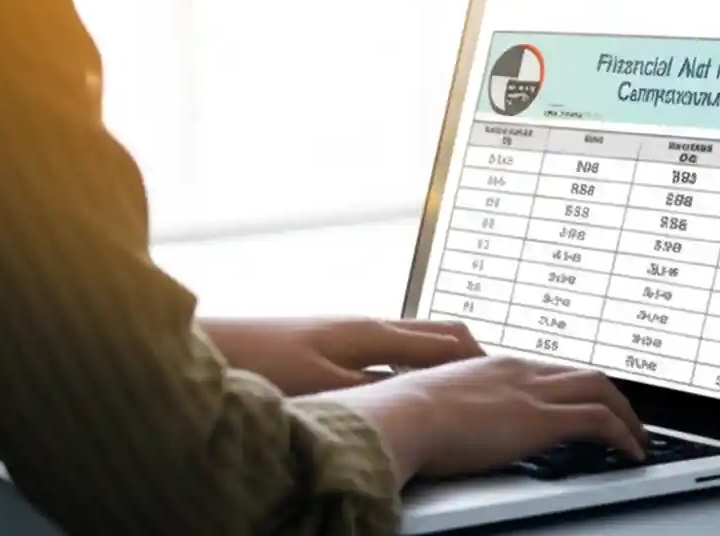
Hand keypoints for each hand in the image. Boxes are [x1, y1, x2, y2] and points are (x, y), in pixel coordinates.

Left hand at [199, 317, 484, 395]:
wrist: (208, 341)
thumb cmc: (261, 361)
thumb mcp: (325, 385)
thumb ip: (377, 390)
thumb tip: (424, 394)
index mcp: (373, 333)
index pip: (448, 342)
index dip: (482, 361)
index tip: (510, 378)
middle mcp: (366, 325)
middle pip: (436, 332)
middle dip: (471, 352)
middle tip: (498, 376)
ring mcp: (347, 332)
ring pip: (412, 340)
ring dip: (441, 358)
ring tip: (460, 383)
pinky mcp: (328, 343)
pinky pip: (388, 349)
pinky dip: (412, 364)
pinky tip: (403, 386)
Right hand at [300, 356, 648, 484]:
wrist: (401, 417)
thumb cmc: (404, 416)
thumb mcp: (434, 405)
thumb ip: (453, 411)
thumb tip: (447, 429)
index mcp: (493, 366)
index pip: (548, 370)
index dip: (572, 388)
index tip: (581, 405)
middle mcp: (519, 371)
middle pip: (583, 373)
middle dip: (609, 396)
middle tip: (624, 420)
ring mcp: (532, 391)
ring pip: (600, 389)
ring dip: (625, 414)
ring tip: (637, 439)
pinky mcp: (541, 419)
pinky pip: (599, 421)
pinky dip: (622, 434)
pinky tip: (630, 452)